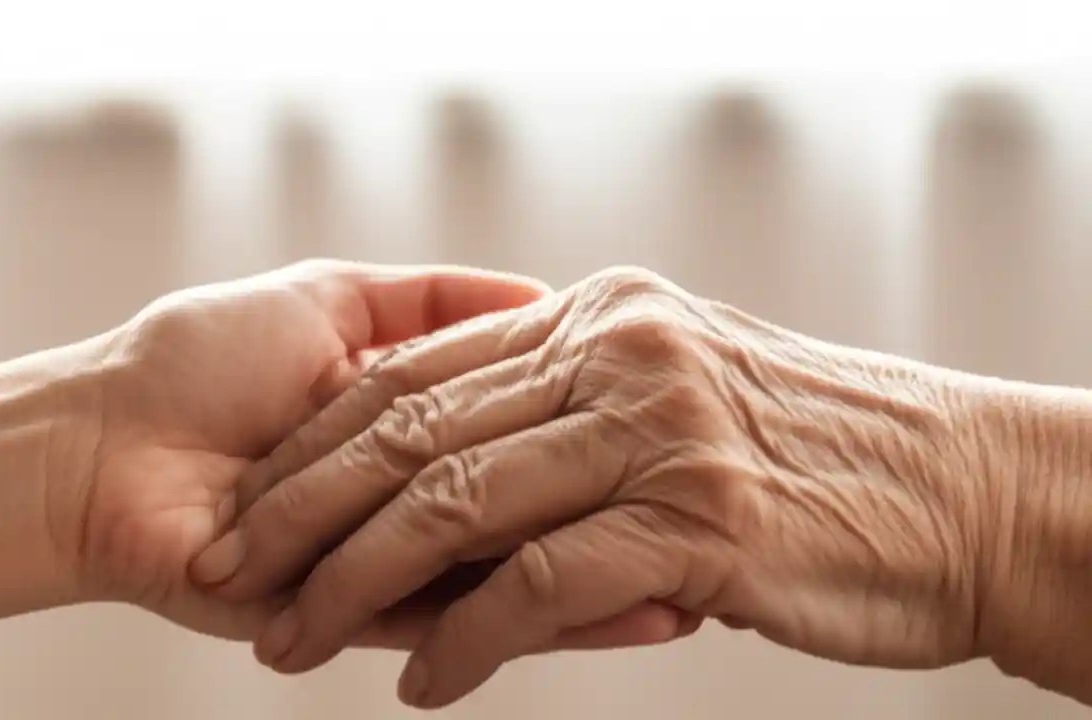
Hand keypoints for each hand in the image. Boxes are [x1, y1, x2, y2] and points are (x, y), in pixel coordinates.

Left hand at [74, 260, 680, 649]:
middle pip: (552, 505)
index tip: (673, 420)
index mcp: (424, 419)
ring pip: (532, 564)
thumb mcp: (327, 303)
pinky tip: (657, 616)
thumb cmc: (191, 362)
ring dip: (622, 583)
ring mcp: (406, 559)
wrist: (93, 449)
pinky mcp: (379, 621)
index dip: (599, 423)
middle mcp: (429, 489)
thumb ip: (423, 303)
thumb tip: (524, 291)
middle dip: (611, 518)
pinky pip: (486, 622)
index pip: (534, 425)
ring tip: (701, 594)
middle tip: (714, 523)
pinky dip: (572, 622)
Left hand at [203, 266, 1007, 706]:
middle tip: (235, 573)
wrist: (963, 490)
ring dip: (356, 582)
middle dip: (303, 510)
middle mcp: (616, 353)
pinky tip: (422, 679)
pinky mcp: (700, 518)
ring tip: (294, 641)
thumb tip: (465, 444)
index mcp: (597, 317)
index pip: (414, 373)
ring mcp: (657, 429)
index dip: (319, 444)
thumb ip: (579, 399)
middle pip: (410, 431)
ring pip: (454, 503)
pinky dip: (466, 637)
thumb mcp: (682, 391)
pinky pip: (541, 582)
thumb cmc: (816, 458)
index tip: (255, 501)